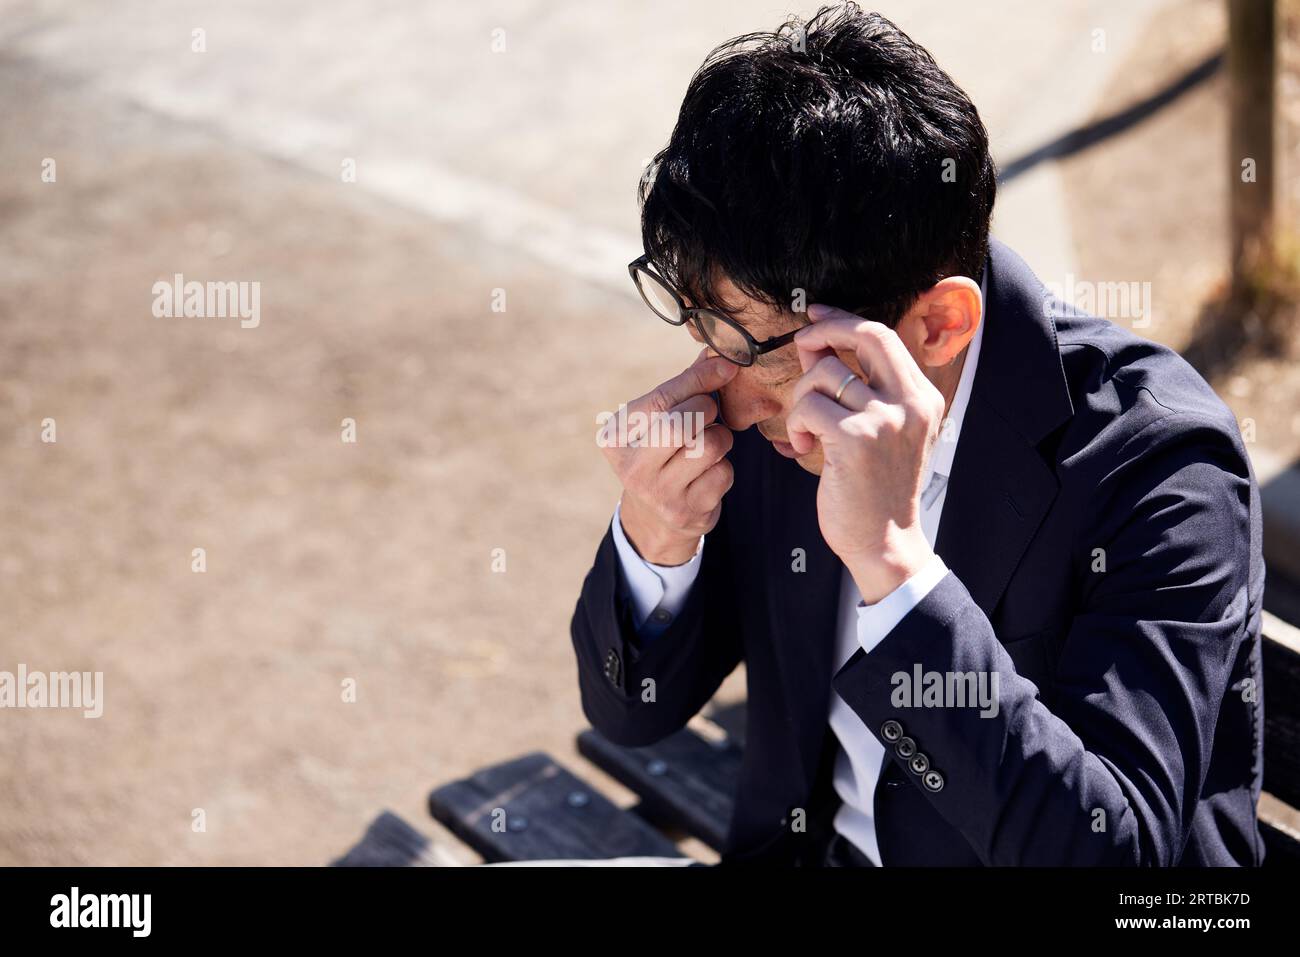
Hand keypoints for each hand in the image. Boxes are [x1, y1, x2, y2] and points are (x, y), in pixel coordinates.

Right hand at [602, 350, 737, 564]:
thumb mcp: (657, 421)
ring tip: (708, 443)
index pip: (661, 399)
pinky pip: (723, 473)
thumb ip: (683, 387)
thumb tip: (717, 351)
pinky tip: (708, 472)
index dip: (698, 378)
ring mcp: (659, 493)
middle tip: (709, 412)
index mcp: (615, 438)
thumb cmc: (659, 454)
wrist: (655, 519)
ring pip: (710, 446)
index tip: (726, 366)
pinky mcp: (687, 512)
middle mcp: (632, 467)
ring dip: (720, 438)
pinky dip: (724, 466)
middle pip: (682, 422)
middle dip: (706, 409)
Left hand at [787, 305, 944, 602]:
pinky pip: (808, 407)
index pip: (883, 336)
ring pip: (824, 375)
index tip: (816, 317)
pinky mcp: (856, 439)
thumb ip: (862, 389)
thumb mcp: (886, 431)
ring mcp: (886, 419)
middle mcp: (911, 403)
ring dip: (801, 399)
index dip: (843, 320)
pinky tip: (804, 448)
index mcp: (923, 397)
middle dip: (823, 332)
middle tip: (800, 346)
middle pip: (865, 335)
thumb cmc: (876, 488)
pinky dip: (797, 424)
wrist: (885, 542)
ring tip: (807, 430)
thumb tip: (817, 343)